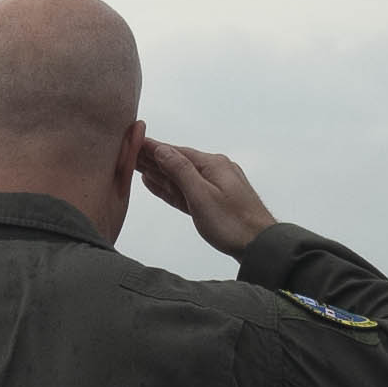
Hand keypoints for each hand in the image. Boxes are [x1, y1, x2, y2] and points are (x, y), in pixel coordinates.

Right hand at [124, 132, 278, 256]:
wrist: (259, 245)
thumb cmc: (234, 224)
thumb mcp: (202, 195)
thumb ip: (181, 171)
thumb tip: (162, 150)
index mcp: (213, 165)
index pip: (176, 152)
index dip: (153, 148)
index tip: (134, 141)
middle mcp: (215, 171)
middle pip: (177, 162)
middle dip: (152, 159)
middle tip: (128, 153)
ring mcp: (215, 187)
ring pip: (180, 177)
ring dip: (158, 173)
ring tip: (136, 166)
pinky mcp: (213, 203)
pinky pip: (186, 191)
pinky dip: (170, 188)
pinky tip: (156, 184)